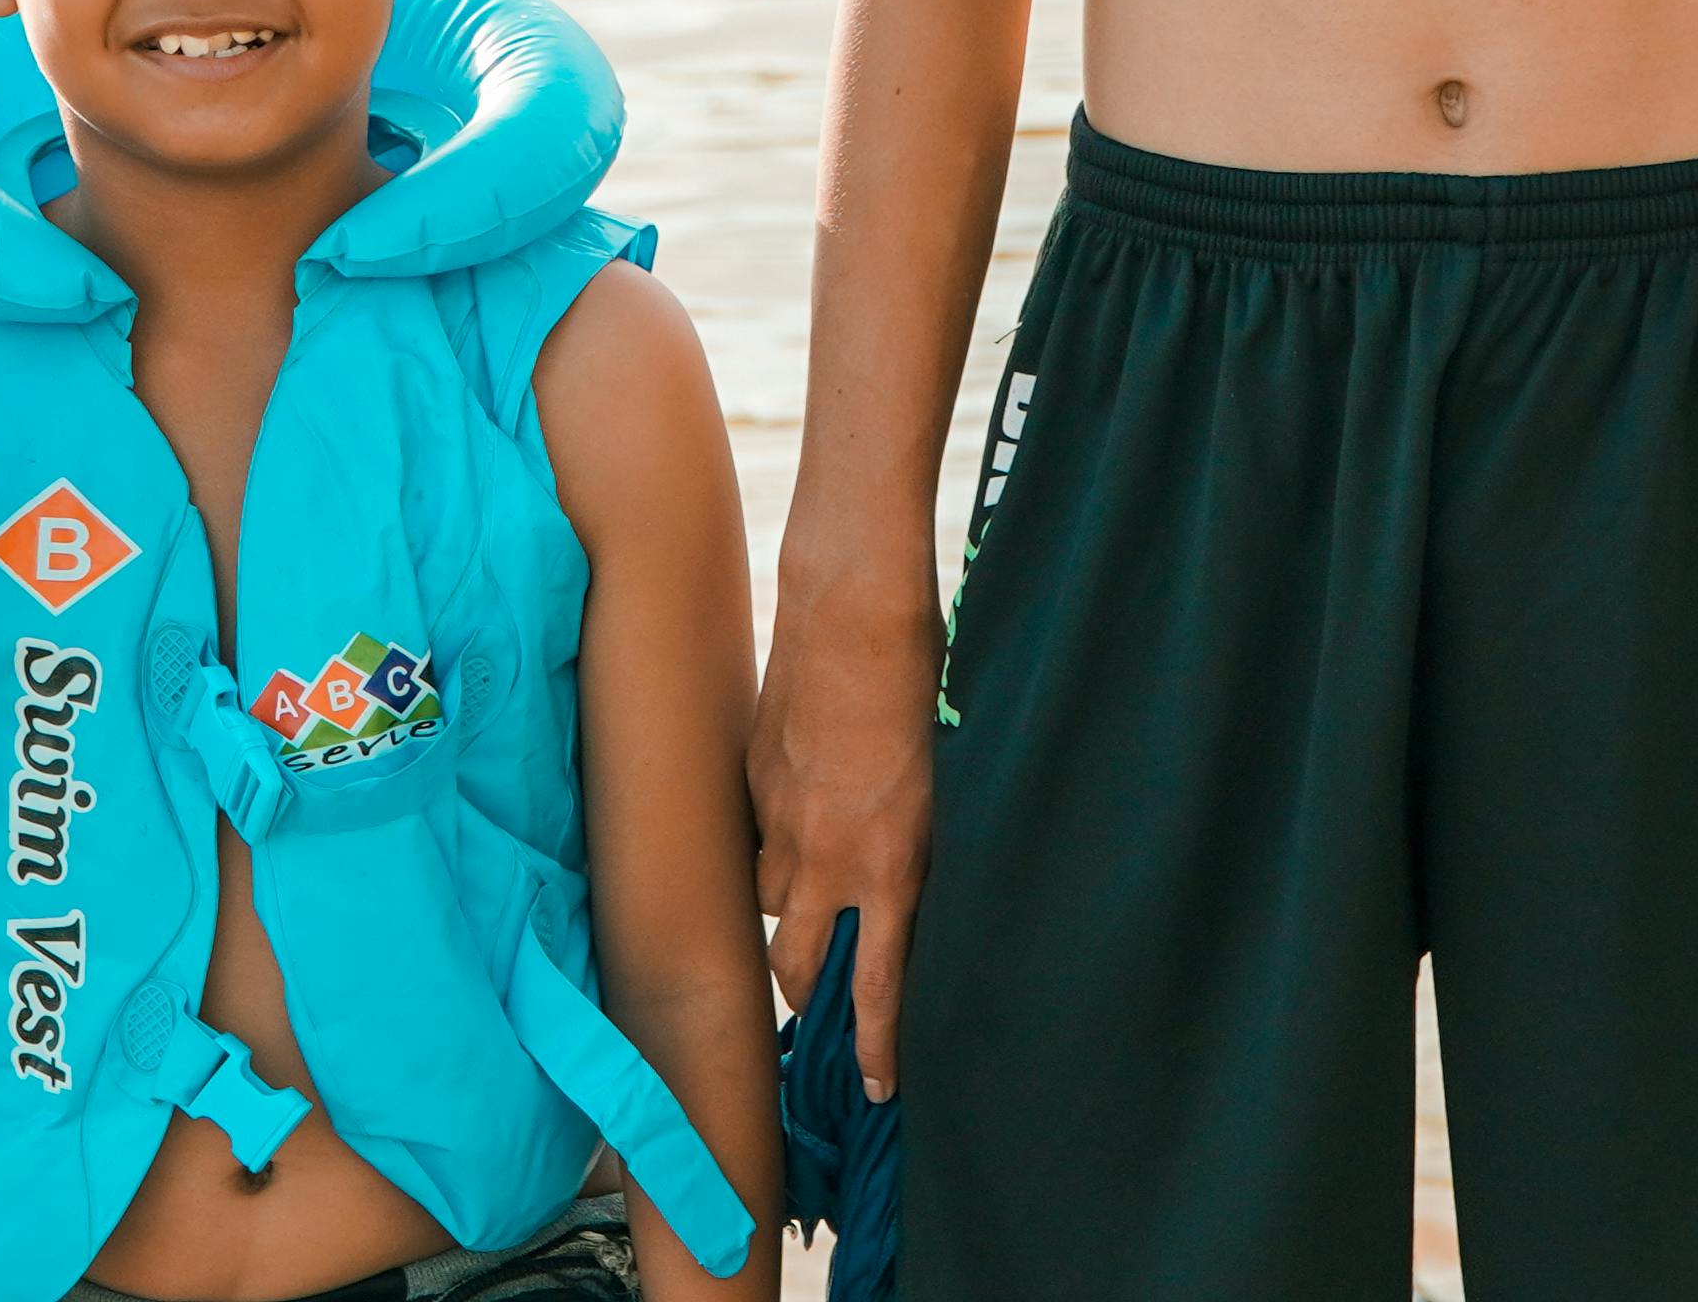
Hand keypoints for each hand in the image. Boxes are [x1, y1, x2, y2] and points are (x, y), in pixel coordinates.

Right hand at [751, 587, 939, 1099]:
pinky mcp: (753, 783)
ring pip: (771, 901)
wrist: (855, 610)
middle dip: (807, 987)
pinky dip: (776, 844)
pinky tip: (802, 808)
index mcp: (891, 866)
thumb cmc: (921, 688)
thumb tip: (908, 892)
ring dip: (791, 907)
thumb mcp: (944, 787)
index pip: (874, 988)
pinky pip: (757, 841)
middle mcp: (828, 858)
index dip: (872, 1047)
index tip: (873, 1086)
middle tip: (823, 988)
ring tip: (818, 882)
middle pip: (795, 965)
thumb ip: (917, 852)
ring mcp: (780, 822)